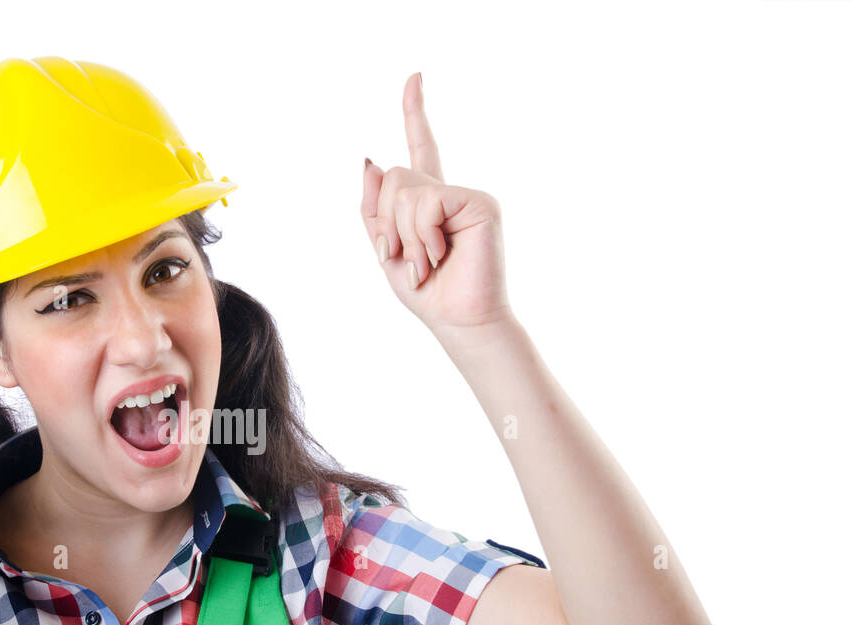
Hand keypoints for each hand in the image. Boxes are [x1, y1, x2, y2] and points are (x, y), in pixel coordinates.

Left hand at [361, 73, 513, 334]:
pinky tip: (441, 255)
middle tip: (406, 260)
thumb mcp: (386, 249)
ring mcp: (466, 195)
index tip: (415, 77)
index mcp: (429, 200)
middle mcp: (449, 191)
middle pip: (395, 176)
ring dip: (405, 237)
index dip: (416, 111)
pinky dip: (422, 235)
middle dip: (387, 224)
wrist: (459, 320)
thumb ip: (374, 208)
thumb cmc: (427, 292)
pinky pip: (427, 202)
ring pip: (407, 190)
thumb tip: (372, 159)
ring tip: (426, 263)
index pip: (421, 146)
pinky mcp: (479, 202)